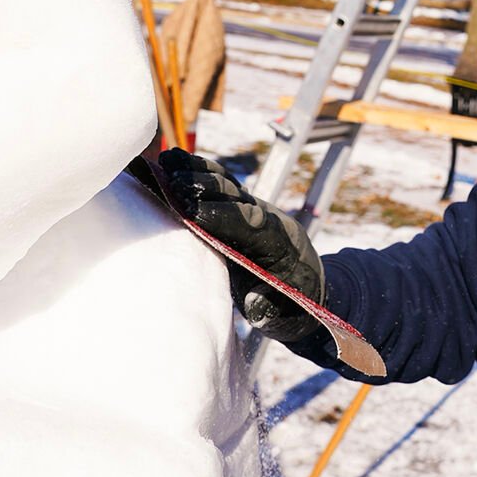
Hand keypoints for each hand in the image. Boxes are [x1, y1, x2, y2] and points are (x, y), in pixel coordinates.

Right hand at [157, 151, 324, 341]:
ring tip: (167, 160)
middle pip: (237, 199)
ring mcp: (259, 213)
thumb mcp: (285, 316)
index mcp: (282, 248)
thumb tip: (255, 303)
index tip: (192, 210)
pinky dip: (200, 175)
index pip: (253, 226)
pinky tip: (174, 164)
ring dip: (198, 173)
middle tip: (172, 179)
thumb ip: (270, 307)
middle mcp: (271, 223)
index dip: (224, 217)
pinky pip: (223, 188)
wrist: (309, 293)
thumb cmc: (294, 310)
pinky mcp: (246, 210)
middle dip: (205, 189)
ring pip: (228, 187)